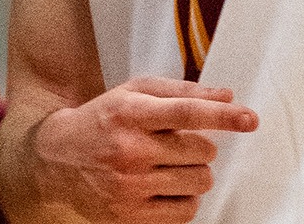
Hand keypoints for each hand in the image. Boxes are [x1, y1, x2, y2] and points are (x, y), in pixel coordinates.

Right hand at [29, 77, 257, 223]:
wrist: (54, 160)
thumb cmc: (100, 121)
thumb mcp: (132, 93)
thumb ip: (180, 92)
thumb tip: (226, 95)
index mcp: (129, 112)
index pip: (185, 112)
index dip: (223, 115)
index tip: (249, 118)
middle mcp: (129, 149)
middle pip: (201, 152)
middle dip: (200, 147)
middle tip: (176, 145)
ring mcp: (129, 186)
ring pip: (199, 182)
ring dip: (195, 173)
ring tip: (170, 166)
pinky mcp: (130, 215)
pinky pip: (186, 211)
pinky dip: (185, 199)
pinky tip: (166, 187)